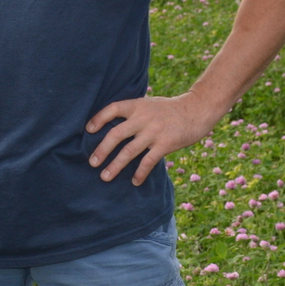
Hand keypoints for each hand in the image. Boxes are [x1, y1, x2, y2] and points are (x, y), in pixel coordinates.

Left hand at [84, 93, 221, 185]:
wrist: (197, 110)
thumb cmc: (170, 109)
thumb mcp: (150, 104)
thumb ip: (134, 113)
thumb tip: (113, 126)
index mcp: (138, 106)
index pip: (113, 109)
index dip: (99, 118)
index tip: (88, 130)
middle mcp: (143, 118)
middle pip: (116, 134)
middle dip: (102, 150)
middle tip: (92, 163)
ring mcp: (154, 132)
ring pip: (129, 151)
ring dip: (115, 166)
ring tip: (105, 177)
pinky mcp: (165, 144)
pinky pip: (148, 161)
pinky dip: (140, 173)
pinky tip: (135, 181)